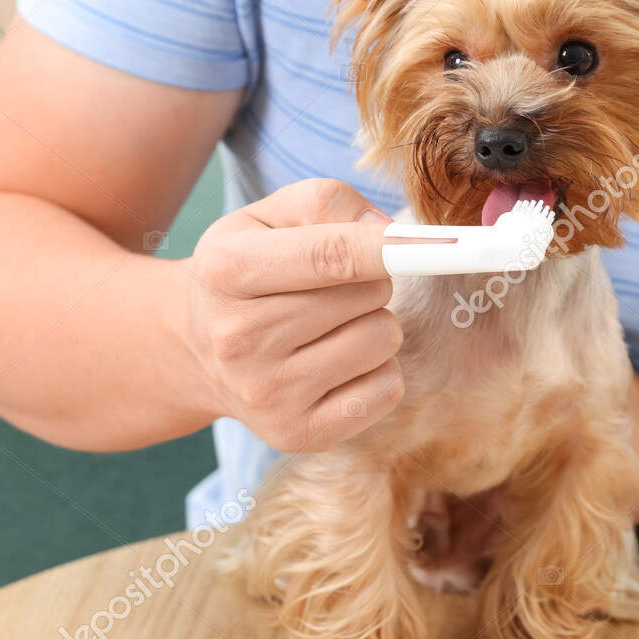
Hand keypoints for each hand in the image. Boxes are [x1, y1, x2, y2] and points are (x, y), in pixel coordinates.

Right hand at [182, 178, 401, 450]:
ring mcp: (266, 393)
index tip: (440, 243)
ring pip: (383, 339)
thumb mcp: (268, 217)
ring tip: (331, 326)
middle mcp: (239, 337)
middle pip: (367, 294)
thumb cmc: (249, 269)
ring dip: (374, 324)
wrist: (198, 349)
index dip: (392, 248)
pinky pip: (386, 389)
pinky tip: (336, 364)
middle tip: (334, 288)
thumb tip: (393, 237)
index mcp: (227, 270)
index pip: (330, 256)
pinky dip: (377, 370)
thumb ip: (330, 204)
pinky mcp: (297, 434)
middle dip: (371, 280)